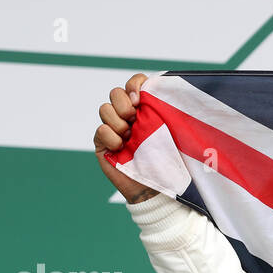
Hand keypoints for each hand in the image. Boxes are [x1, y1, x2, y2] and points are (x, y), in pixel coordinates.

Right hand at [94, 73, 158, 202]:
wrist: (154, 188)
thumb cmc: (166, 160)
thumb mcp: (171, 133)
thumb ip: (163, 111)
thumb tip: (161, 91)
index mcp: (143, 109)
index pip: (134, 83)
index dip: (135, 85)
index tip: (141, 99)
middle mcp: (126, 116)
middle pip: (115, 93)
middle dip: (124, 103)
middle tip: (135, 118)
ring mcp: (113, 128)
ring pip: (105, 108)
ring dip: (118, 122)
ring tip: (130, 137)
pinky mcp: (102, 142)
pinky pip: (101, 129)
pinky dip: (111, 137)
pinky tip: (121, 148)